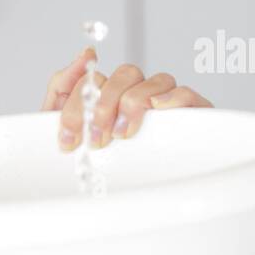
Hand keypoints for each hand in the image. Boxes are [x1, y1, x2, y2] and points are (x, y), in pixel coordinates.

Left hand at [41, 46, 212, 150]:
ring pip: (157, 80)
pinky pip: (187, 94)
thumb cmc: (97, 162)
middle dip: (105, 105)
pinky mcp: (190, 116)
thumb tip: (85, 53)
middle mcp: (138, 95)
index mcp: (109, 95)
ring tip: (122, 133)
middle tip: (96, 139)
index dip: (78, 106)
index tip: (69, 138)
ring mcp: (165, 104)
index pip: (95, 79)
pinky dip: (172, 98)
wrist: (129, 201)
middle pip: (126, 74)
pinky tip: (155, 110)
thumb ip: (63, 86)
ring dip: (134, 103)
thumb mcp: (67, 128)